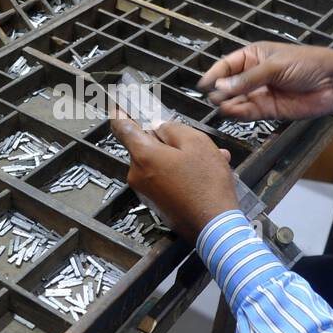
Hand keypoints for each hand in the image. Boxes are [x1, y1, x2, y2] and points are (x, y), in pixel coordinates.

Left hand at [110, 116, 236, 242]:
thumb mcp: (196, 142)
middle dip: (168, 139)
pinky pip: (165, 177)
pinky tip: (204, 174)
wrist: (215, 227)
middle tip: (192, 139)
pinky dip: (181, 172)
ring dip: (180, 157)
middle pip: (146, 145)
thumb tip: (162, 129)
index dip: (121, 112)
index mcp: (143, 156)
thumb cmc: (206, 185)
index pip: (122, 127)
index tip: (118, 105)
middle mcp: (138, 174)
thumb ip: (173, 129)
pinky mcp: (156, 202)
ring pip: (160, 162)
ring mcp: (145, 190)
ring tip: (210, 159)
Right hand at [197, 42, 332, 120]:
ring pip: (236, 101)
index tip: (203, 84)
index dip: (214, 74)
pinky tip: (232, 112)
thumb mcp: (275, 66)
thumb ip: (248, 79)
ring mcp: (260, 94)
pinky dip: (239, 114)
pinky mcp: (268, 110)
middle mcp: (253, 76)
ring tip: (222, 106)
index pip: (226, 66)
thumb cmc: (308, 63)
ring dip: (227, 104)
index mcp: (253, 57)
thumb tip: (222, 87)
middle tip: (214, 97)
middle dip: (219, 91)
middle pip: (228, 85)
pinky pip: (249, 113)